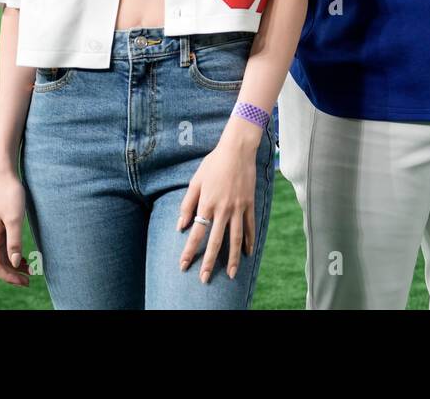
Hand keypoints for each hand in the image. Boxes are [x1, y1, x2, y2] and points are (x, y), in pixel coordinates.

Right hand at [0, 170, 30, 286]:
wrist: (5, 176)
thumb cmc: (11, 195)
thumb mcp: (16, 219)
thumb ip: (15, 241)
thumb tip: (15, 263)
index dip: (8, 276)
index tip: (24, 282)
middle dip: (12, 273)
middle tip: (29, 281)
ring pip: (1, 255)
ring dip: (13, 265)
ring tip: (30, 271)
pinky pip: (3, 246)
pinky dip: (13, 255)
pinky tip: (24, 258)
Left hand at [177, 123, 261, 283]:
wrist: (238, 150)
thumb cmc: (213, 163)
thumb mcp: (195, 181)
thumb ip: (187, 205)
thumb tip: (180, 226)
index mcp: (207, 203)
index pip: (196, 233)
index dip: (189, 251)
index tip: (183, 265)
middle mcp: (223, 209)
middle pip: (216, 241)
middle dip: (209, 262)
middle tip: (205, 279)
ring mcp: (238, 208)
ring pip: (235, 238)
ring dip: (233, 258)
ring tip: (231, 274)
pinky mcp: (249, 204)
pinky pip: (250, 226)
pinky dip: (249, 241)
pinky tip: (247, 253)